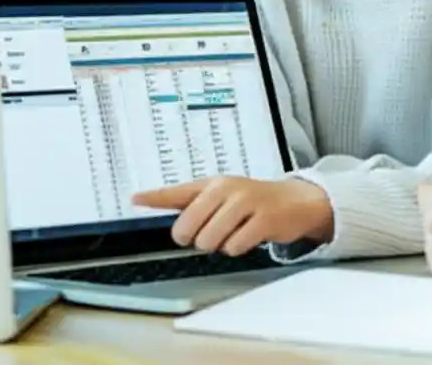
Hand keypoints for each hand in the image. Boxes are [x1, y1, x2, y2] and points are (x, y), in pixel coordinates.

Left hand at [132, 176, 333, 256]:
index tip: (135, 198)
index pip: (177, 192)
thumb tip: (147, 199)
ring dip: (220, 245)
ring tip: (235, 232)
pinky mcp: (264, 220)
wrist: (296, 201)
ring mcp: (246, 203)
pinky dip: (239, 248)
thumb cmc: (252, 200)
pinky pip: (235, 246)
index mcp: (212, 184)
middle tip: (213, 231)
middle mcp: (226, 189)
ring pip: (210, 240)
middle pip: (188, 228)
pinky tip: (249, 236)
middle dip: (196, 238)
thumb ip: (188, 200)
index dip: (155, 197)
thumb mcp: (221, 193)